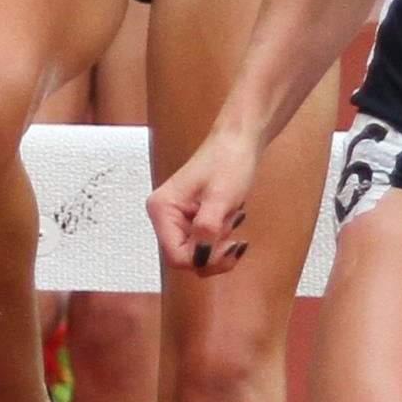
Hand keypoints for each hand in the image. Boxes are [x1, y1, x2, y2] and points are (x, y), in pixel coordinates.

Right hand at [145, 128, 257, 278]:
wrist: (239, 142)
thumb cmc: (228, 161)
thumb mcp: (221, 198)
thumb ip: (207, 229)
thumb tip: (199, 257)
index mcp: (162, 209)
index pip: (176, 256)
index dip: (204, 258)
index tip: (228, 245)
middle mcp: (164, 216)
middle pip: (186, 259)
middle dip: (214, 253)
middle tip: (235, 238)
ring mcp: (176, 219)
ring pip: (196, 255)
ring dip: (219, 247)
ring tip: (231, 221)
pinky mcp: (189, 220)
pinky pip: (203, 245)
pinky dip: (220, 241)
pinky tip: (229, 221)